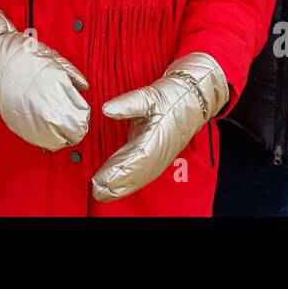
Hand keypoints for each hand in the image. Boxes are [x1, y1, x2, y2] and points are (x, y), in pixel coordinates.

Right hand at [0, 9, 89, 149]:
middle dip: (77, 127)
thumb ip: (73, 75)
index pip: (82, 116)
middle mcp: (46, 107)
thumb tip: (84, 88)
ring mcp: (32, 119)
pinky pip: (41, 142)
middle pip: (74, 131)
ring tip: (62, 126)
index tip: (82, 112)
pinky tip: (49, 130)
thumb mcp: (55, 59)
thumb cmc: (21, 55)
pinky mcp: (19, 126)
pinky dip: (48, 139)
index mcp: (58, 89)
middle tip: (74, 120)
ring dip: (64, 135)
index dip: (84, 115)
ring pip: (59, 142)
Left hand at [91, 53, 228, 202]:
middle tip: (96, 190)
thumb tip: (106, 109)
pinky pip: (141, 175)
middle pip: (135, 176)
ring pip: (138, 178)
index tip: (100, 180)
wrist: (191, 100)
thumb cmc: (172, 98)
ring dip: (121, 187)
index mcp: (155, 140)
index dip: (117, 173)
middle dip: (115, 184)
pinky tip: (116, 186)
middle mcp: (157, 154)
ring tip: (101, 192)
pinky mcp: (156, 157)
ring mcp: (158, 158)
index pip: (134, 162)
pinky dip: (128, 182)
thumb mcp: (149, 96)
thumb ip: (127, 104)